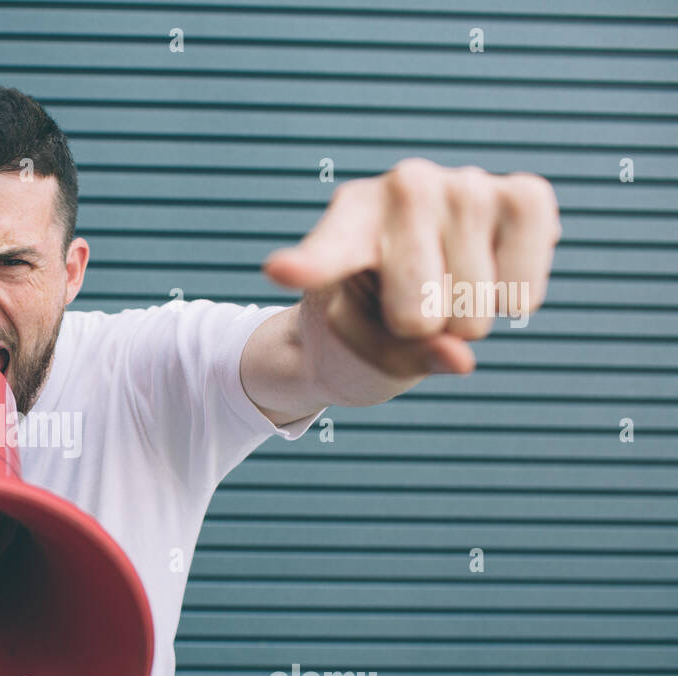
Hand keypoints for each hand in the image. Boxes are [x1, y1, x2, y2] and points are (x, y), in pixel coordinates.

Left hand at [262, 158, 560, 403]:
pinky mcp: (524, 195)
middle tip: (408, 311)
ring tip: (448, 290)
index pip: (330, 251)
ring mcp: (464, 183)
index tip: (282, 272)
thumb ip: (401, 359)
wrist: (416, 289)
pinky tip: (492, 278)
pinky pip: (524, 285)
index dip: (311, 264)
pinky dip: (514, 304)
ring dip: (468, 321)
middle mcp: (404, 184)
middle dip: (419, 334)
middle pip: (419, 311)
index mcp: (346, 219)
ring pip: (475, 304)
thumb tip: (460, 356)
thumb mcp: (363, 354)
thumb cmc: (371, 321)